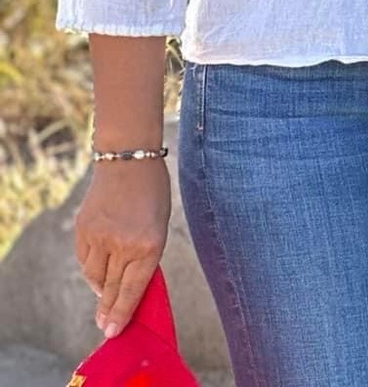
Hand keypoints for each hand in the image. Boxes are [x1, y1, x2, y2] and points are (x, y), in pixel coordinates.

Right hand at [74, 158, 170, 337]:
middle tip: (105, 326)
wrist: (128, 162)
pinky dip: (91, 268)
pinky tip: (99, 269)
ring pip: (94, 276)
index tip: (112, 331)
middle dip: (108, 310)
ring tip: (105, 295)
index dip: (122, 313)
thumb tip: (129, 286)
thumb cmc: (152, 195)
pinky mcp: (82, 231)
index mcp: (149, 245)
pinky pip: (84, 260)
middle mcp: (122, 244)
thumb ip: (145, 256)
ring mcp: (99, 238)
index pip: (132, 289)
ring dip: (100, 288)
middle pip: (111, 288)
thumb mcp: (159, 227)